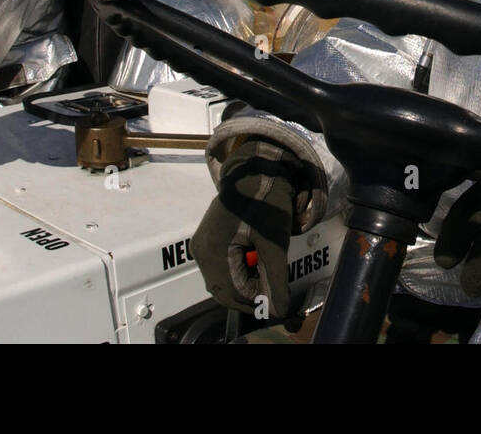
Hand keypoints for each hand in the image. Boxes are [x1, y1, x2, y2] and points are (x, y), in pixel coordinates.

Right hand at [193, 139, 302, 317]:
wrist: (258, 169)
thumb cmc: (267, 203)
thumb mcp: (275, 244)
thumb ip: (275, 279)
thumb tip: (279, 310)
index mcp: (212, 252)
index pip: (233, 293)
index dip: (257, 300)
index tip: (279, 298)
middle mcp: (201, 251)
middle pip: (224, 289)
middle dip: (250, 294)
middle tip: (274, 292)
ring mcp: (202, 244)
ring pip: (222, 279)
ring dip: (244, 283)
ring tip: (267, 273)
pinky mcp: (208, 239)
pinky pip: (221, 265)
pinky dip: (238, 270)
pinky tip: (256, 260)